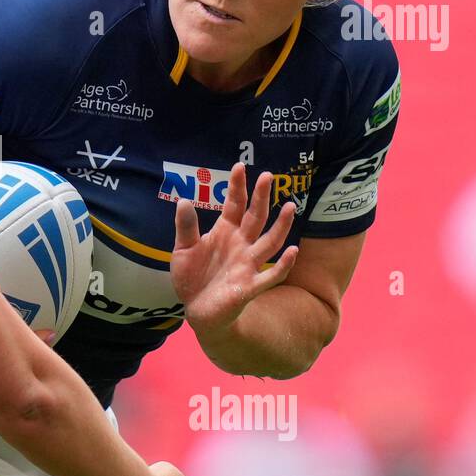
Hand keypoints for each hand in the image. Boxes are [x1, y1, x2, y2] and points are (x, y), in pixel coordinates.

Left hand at [171, 163, 298, 331]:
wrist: (196, 309)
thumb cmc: (192, 277)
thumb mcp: (183, 249)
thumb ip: (186, 227)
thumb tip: (184, 200)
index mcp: (225, 232)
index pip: (234, 205)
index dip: (237, 187)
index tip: (240, 166)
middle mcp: (241, 244)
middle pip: (255, 217)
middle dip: (261, 197)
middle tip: (268, 176)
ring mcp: (248, 264)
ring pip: (270, 241)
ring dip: (281, 225)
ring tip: (291, 206)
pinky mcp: (250, 285)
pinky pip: (271, 275)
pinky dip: (282, 264)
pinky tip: (292, 251)